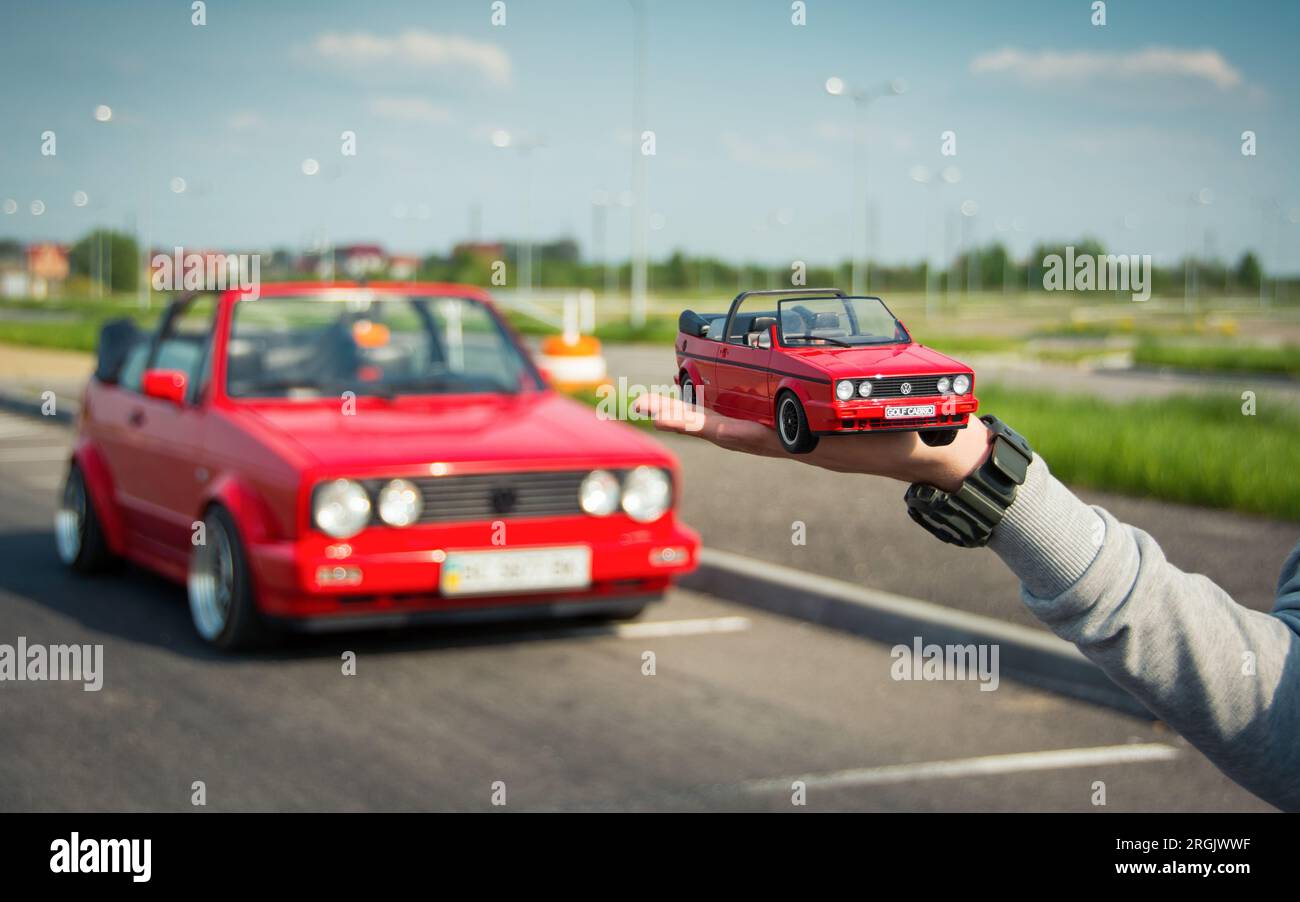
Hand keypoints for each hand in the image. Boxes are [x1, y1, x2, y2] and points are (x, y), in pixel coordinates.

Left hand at [631, 393, 992, 491]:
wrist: (929, 452)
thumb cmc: (903, 436)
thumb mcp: (870, 424)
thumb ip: (840, 416)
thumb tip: (812, 411)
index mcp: (798, 442)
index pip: (737, 435)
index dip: (697, 425)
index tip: (661, 415)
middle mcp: (789, 439)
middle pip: (724, 427)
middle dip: (684, 416)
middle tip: (640, 403)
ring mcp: (796, 432)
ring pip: (740, 419)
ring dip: (704, 408)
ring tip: (665, 397)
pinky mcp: (806, 423)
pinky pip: (764, 412)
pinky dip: (738, 401)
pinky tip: (720, 390)